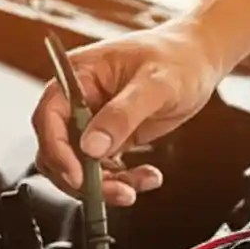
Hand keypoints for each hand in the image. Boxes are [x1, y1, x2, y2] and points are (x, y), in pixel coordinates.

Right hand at [32, 19, 226, 205]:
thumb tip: (92, 146)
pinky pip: (103, 170)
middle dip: (82, 176)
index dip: (57, 149)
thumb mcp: (155, 83)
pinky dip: (122, 181)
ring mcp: (93, 121)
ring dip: (104, 184)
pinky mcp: (110, 138)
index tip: (78, 175)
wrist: (200, 58)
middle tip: (115, 191)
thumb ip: (122, 114)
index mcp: (78, 75)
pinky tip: (148, 176)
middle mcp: (79, 100)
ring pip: (78, 166)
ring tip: (137, 185)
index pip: (49, 116)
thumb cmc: (177, 57)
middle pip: (57, 148)